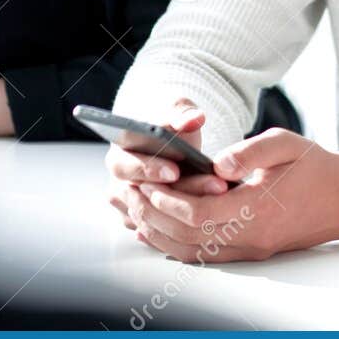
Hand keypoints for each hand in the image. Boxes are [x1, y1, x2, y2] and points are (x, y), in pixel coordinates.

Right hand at [104, 99, 227, 230]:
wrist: (168, 141)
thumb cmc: (170, 125)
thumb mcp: (177, 111)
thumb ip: (183, 113)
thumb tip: (194, 118)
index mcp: (118, 149)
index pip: (126, 163)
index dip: (149, 168)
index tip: (175, 171)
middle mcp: (120, 178)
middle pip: (140, 192)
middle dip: (177, 193)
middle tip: (211, 188)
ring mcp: (129, 200)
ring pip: (153, 213)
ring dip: (186, 210)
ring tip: (220, 201)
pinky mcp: (143, 218)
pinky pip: (161, 227)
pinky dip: (185, 223)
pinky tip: (215, 217)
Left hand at [122, 128, 338, 261]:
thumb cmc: (316, 167)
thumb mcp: (285, 145)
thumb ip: (249, 152)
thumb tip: (217, 164)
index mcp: (258, 210)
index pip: (198, 216)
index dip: (168, 201)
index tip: (148, 182)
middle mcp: (251, 237)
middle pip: (187, 238)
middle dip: (153, 216)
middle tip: (130, 195)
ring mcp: (251, 248)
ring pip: (192, 252)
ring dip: (160, 233)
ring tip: (136, 210)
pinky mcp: (251, 250)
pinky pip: (205, 255)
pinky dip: (177, 244)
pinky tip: (160, 230)